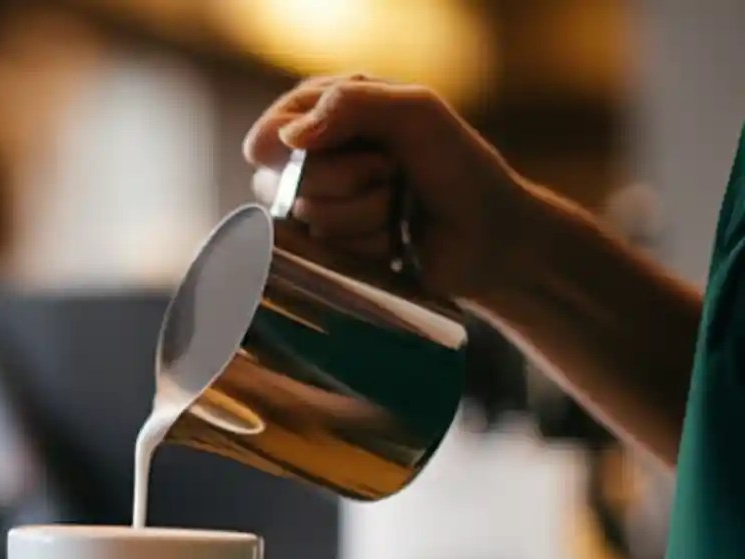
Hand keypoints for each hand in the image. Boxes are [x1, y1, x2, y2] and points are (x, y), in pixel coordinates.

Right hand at [243, 75, 544, 304]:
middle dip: (346, 182)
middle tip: (391, 172)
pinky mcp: (331, 254)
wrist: (489, 235)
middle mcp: (310, 161)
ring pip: (306, 222)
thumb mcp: (415, 112)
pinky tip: (393, 237)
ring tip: (397, 206)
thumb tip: (288, 138)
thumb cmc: (458, 164)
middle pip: (278, 184)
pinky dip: (369, 245)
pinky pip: (325, 256)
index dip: (294, 152)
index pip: (266, 138)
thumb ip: (349, 104)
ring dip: (364, 215)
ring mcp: (318, 210)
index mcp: (321, 113)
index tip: (349, 148)